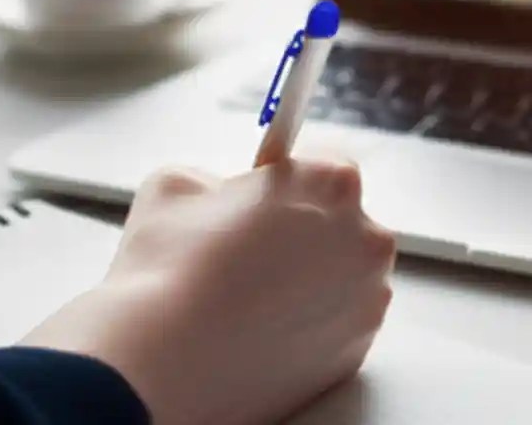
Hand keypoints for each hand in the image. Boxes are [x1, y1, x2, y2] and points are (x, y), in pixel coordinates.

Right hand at [23, 157, 395, 424]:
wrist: (163, 364)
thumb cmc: (169, 270)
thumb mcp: (176, 185)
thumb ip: (216, 180)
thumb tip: (218, 195)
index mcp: (333, 183)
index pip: (327, 166)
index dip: (289, 182)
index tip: (264, 200)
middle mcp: (366, 240)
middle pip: (341, 224)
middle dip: (303, 233)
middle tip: (250, 253)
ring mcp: (368, 302)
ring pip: (342, 279)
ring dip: (309, 282)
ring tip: (251, 299)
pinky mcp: (357, 353)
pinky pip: (336, 328)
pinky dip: (308, 328)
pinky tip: (260, 331)